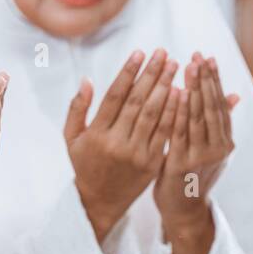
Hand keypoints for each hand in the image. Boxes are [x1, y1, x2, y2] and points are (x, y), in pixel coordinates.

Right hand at [64, 49, 180, 241]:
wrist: (100, 201)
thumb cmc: (85, 164)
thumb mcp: (72, 138)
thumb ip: (77, 108)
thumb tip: (87, 80)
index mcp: (96, 134)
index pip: (115, 96)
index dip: (128, 72)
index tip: (139, 53)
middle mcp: (116, 143)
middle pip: (138, 101)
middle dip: (152, 74)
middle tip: (164, 54)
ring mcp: (136, 154)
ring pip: (154, 115)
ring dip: (166, 88)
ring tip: (175, 67)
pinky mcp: (151, 163)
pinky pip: (165, 133)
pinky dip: (173, 112)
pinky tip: (180, 94)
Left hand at [152, 53, 238, 236]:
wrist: (184, 211)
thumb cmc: (193, 177)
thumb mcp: (210, 149)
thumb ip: (219, 123)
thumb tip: (234, 95)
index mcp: (225, 142)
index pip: (221, 105)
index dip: (215, 80)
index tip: (208, 57)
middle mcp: (218, 148)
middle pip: (211, 107)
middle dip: (205, 79)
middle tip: (198, 55)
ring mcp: (201, 157)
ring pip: (198, 117)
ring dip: (194, 90)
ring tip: (188, 67)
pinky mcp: (183, 165)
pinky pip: (180, 132)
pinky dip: (179, 111)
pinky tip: (176, 93)